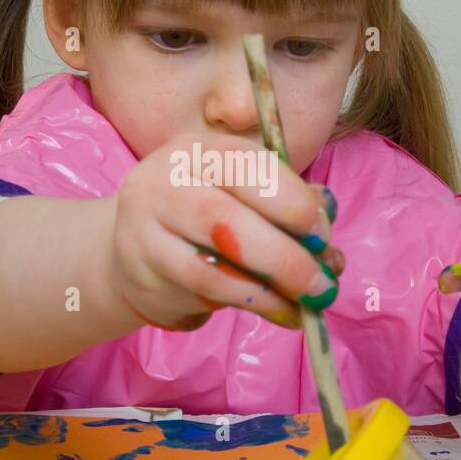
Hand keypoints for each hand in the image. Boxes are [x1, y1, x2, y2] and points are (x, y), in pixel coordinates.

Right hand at [108, 132, 342, 330]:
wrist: (132, 252)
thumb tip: (328, 222)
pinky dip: (250, 302)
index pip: (246, 164)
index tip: (322, 234)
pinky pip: (202, 289)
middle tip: (322, 282)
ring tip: (307, 303)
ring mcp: (144, 224)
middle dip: (284, 253)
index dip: (291, 200)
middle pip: (224, 215)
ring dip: (270, 286)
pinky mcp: (141, 268)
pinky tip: (279, 310)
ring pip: (211, 260)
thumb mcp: (240, 197)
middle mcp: (164, 179)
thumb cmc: (200, 220)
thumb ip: (285, 203)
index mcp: (197, 149)